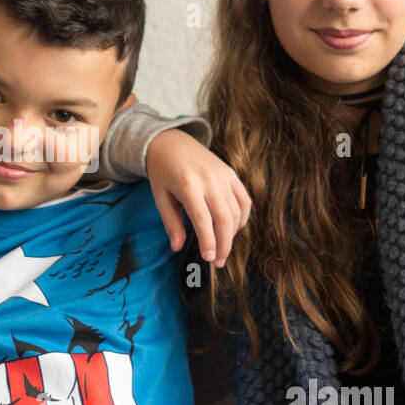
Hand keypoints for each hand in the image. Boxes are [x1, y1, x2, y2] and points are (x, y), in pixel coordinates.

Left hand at [145, 130, 250, 267]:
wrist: (172, 143)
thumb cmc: (163, 173)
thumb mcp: (160, 197)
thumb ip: (170, 223)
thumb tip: (177, 247)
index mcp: (189, 185)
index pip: (203, 220)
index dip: (208, 242)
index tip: (208, 259)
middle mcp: (210, 180)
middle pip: (224, 219)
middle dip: (224, 244)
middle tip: (218, 262)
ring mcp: (224, 176)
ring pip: (236, 212)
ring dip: (232, 235)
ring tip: (223, 250)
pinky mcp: (231, 174)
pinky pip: (244, 200)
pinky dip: (242, 218)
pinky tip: (233, 230)